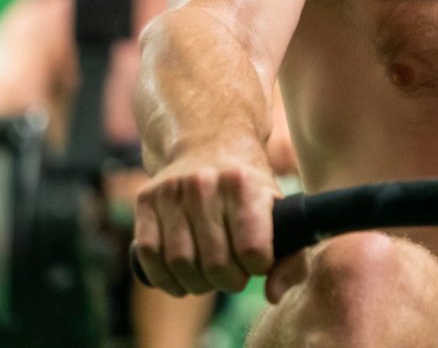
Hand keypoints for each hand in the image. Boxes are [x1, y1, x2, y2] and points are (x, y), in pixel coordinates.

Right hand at [133, 144, 278, 296]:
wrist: (211, 144)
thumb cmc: (250, 190)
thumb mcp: (279, 212)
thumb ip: (291, 258)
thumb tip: (272, 295)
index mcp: (244, 183)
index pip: (252, 250)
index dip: (257, 267)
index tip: (257, 262)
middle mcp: (205, 183)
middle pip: (215, 264)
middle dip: (228, 281)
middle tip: (233, 276)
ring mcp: (172, 190)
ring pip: (180, 263)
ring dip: (197, 284)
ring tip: (209, 277)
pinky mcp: (146, 199)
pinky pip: (149, 255)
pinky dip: (164, 279)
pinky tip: (180, 280)